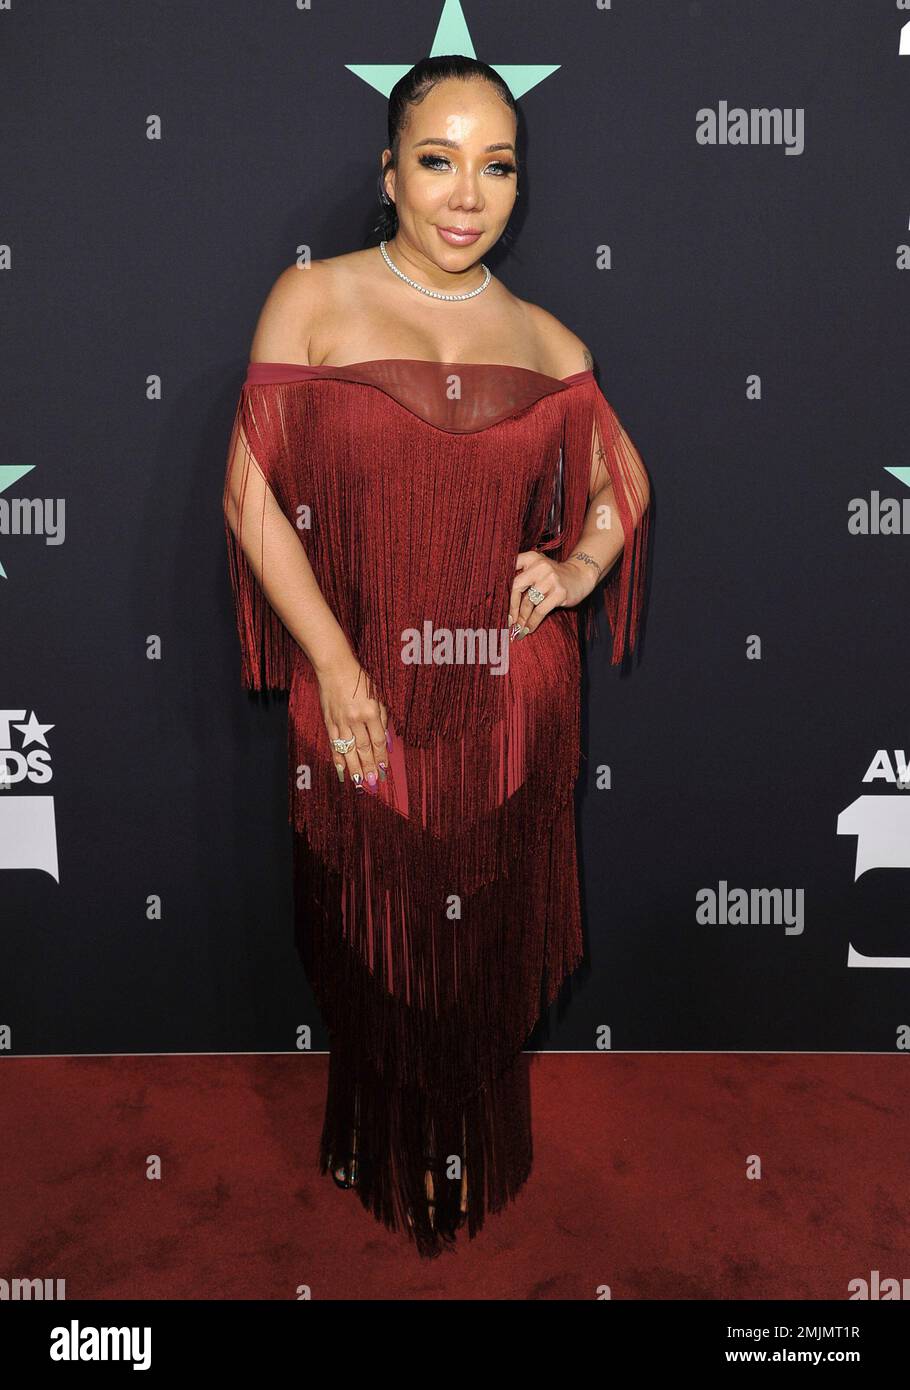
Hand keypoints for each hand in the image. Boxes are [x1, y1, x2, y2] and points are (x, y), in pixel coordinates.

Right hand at [316, 651, 388, 790]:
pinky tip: (342, 770)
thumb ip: (382, 718)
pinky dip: (338, 758)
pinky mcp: (329, 722)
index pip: (378, 741)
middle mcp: (355, 719)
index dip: (381, 757)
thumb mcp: (378, 695)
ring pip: (349, 750)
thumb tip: (385, 741)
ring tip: (359, 782)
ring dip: (354, 768)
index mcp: (371, 712)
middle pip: (364, 749)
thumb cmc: (359, 680)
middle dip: (369, 767)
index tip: (384, 769)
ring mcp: (340, 722)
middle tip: (373, 782)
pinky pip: (334, 744)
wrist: (335, 669)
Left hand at [508, 551, 598, 637]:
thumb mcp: (538, 569)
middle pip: (516, 587)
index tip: (496, 601)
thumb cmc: (553, 576)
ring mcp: (550, 579)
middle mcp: (540, 566)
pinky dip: (532, 622)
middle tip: (508, 621)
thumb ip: (522, 576)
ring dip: (521, 619)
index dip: (500, 586)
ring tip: (518, 629)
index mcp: (531, 557)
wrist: (580, 575)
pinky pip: (540, 611)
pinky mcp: (559, 593)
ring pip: (528, 602)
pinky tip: (528, 629)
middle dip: (510, 606)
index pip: (510, 570)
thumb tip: (501, 601)